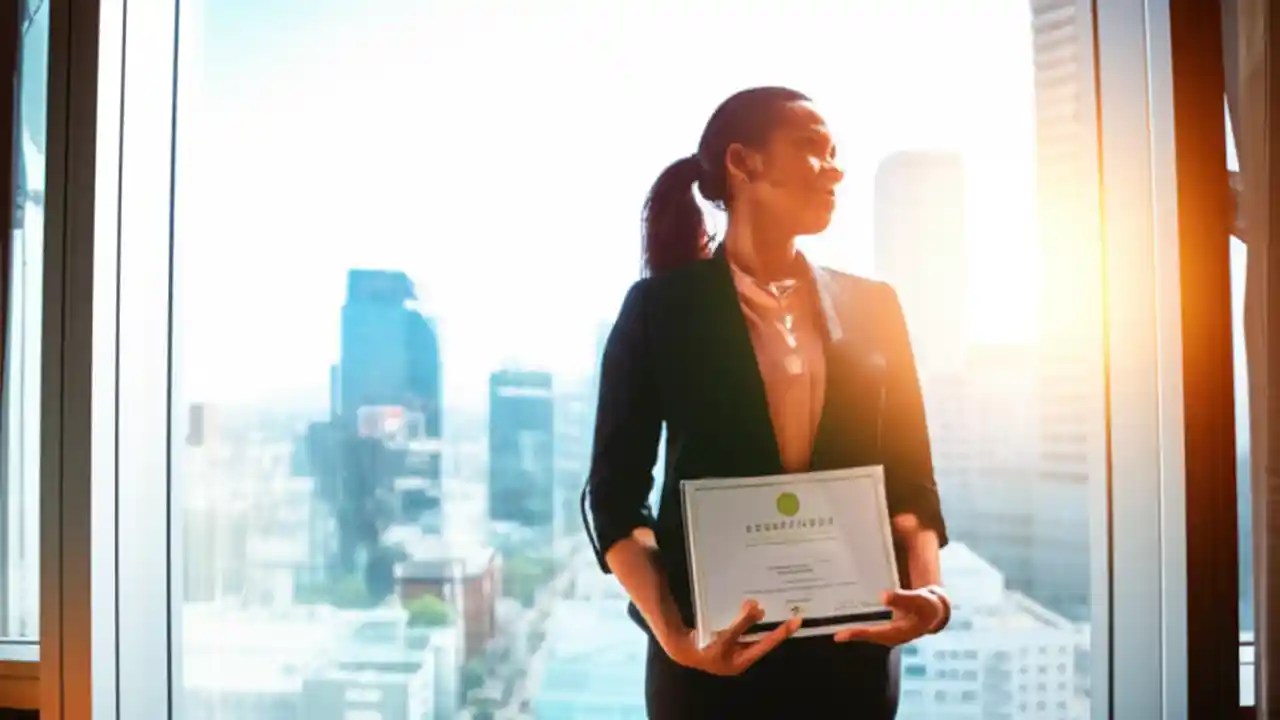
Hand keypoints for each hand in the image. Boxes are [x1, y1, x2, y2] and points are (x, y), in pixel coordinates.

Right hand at [663, 599, 801, 675]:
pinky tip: (751, 606)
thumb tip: (758, 608)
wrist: (679, 647)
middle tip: (789, 612)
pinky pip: (742, 627)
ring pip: (752, 632)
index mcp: (743, 660)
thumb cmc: (702, 646)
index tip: (796, 621)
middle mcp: (741, 655)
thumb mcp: (724, 637)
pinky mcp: (726, 638)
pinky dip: (747, 617)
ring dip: (760, 619)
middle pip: (762, 639)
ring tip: (773, 605)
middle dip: (774, 626)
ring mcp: (733, 647)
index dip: (782, 632)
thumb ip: (742, 623)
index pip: (767, 644)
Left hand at [833, 589, 945, 646]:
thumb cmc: (926, 605)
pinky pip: (872, 630)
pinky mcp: (888, 630)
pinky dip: (861, 627)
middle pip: (870, 637)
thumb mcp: (918, 599)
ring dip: (856, 631)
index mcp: (901, 631)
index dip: (858, 634)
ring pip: (870, 635)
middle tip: (837, 635)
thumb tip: (883, 596)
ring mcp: (890, 634)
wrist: (934, 611)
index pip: (875, 634)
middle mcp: (894, 636)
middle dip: (853, 635)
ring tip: (838, 630)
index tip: (841, 635)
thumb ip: (902, 598)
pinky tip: (850, 621)